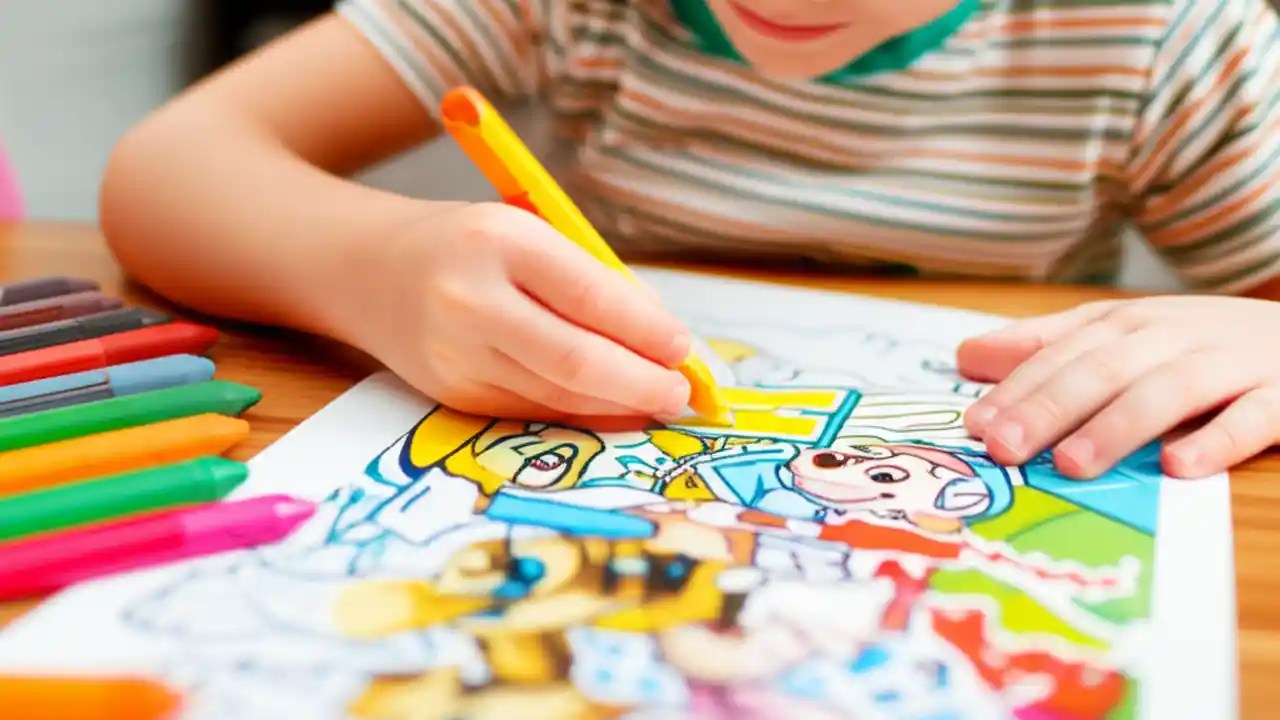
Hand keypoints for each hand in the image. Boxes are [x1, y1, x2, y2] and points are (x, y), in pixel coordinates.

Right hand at [343, 202, 691, 420]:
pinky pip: (531, 411)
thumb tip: (662, 340)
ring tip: (657, 403)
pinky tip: (612, 411)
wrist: (367, 270)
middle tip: (680, 394)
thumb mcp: (528, 233)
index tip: (682, 348)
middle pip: (574, 360)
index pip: (589, 294)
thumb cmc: (469, 244)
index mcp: (498, 240)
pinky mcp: (451, 396)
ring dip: (618, 406)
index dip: (645, 330)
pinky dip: (580, 415)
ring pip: (557, 396)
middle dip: (640, 384)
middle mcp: (470, 300)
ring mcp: (455, 355)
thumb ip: (591, 279)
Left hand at [957, 296, 1279, 478]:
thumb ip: (1048, 345)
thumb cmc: (1203, 343)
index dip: (1018, 387)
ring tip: (1073, 464)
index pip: (1063, 353)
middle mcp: (1174, 337)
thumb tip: (967, 356)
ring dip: (1118, 427)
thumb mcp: (1125, 333)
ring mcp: (1232, 364)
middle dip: (1049, 407)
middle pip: (1103, 369)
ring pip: (1168, 391)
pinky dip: (1216, 439)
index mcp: (1130, 324)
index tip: (976, 425)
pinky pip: (1251, 417)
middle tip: (1006, 448)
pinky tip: (1180, 466)